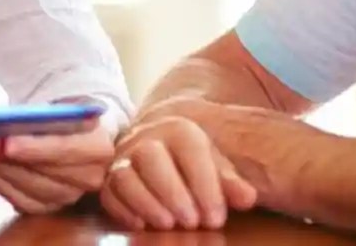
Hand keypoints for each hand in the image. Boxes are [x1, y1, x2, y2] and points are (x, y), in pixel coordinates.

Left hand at [0, 119, 113, 214]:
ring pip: (29, 190)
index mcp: (98, 145)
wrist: (77, 134)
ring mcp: (71, 196)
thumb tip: (2, 121)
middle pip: (43, 173)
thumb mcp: (58, 106)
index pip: (64, 148)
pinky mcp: (51, 207)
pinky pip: (21, 201)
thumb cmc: (64, 116)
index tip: (6, 142)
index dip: (34, 148)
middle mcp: (90, 177)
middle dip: (5, 161)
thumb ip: (39, 115)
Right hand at [101, 100, 257, 231]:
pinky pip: (108, 192)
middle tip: (192, 222)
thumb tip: (247, 197)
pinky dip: (123, 210)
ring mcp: (124, 158)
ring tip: (168, 224)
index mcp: (178, 129)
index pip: (189, 149)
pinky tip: (142, 225)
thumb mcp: (216, 166)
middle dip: (172, 193)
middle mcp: (146, 138)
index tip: (216, 217)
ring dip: (146, 203)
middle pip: (151, 157)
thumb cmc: (193, 162)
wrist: (160, 143)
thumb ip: (232, 182)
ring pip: (125, 175)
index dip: (203, 184)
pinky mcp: (109, 179)